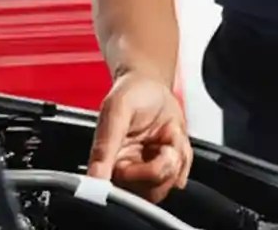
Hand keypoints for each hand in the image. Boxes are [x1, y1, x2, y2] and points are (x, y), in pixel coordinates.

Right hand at [86, 71, 191, 202]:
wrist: (150, 85)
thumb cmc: (129, 94)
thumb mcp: (116, 111)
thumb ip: (105, 145)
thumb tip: (94, 177)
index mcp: (108, 162)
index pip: (121, 190)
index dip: (141, 175)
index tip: (154, 154)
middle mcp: (126, 171)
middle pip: (149, 192)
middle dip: (163, 165)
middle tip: (163, 143)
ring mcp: (147, 173)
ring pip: (167, 185)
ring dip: (175, 159)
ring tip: (167, 136)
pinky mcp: (165, 171)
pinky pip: (181, 177)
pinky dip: (184, 158)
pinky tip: (173, 140)